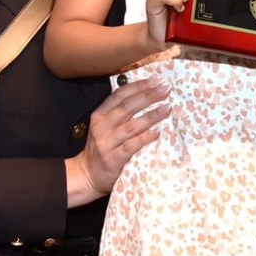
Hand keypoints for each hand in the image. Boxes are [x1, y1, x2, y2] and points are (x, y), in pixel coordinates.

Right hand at [69, 77, 170, 200]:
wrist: (87, 175)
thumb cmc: (103, 147)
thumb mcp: (105, 126)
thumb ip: (119, 113)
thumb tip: (146, 94)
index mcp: (99, 115)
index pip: (119, 95)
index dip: (138, 86)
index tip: (156, 80)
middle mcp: (101, 127)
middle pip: (127, 107)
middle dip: (148, 96)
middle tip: (166, 89)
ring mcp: (106, 143)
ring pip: (131, 126)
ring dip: (151, 116)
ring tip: (167, 108)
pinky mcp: (113, 159)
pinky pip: (131, 146)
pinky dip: (145, 138)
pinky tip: (158, 132)